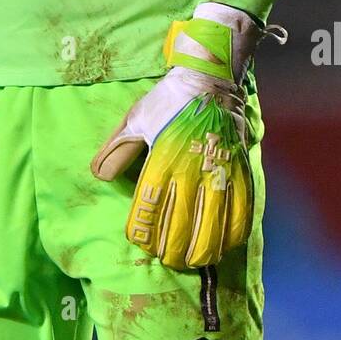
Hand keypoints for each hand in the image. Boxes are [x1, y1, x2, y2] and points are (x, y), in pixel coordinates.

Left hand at [91, 10, 284, 269]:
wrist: (210, 78)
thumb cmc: (169, 100)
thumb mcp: (136, 120)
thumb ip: (117, 149)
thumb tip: (98, 175)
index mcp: (162, 160)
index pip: (149, 210)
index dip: (143, 233)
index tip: (141, 242)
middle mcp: (191, 171)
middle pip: (181, 227)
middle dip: (172, 251)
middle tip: (168, 259)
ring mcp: (219, 173)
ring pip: (213, 228)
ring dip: (203, 251)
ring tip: (194, 261)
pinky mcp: (241, 171)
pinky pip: (242, 212)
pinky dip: (233, 234)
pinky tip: (225, 244)